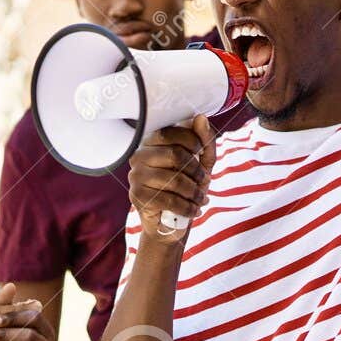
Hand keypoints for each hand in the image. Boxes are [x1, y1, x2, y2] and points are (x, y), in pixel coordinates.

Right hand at [128, 115, 214, 240]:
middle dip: (196, 170)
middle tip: (204, 181)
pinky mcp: (138, 197)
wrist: (170, 223)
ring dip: (195, 192)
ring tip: (200, 198)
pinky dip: (188, 206)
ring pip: (174, 179)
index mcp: (152, 142)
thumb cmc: (186, 188)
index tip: (201, 153)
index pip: (171, 133)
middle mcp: (139, 156)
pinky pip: (169, 199)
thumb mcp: (201, 163)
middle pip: (175, 154)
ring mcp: (136, 176)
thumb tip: (201, 118)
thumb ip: (204, 141)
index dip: (193, 141)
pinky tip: (194, 209)